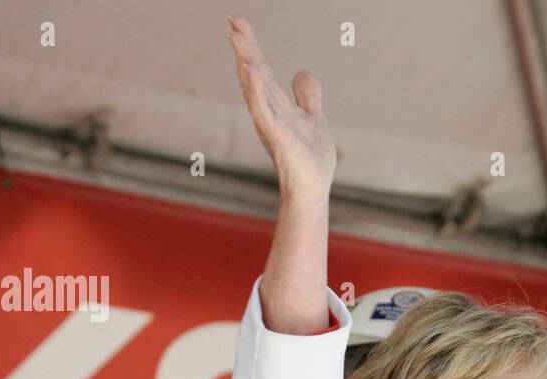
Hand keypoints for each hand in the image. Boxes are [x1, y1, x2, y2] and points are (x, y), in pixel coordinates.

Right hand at [228, 15, 336, 196]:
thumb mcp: (314, 119)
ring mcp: (271, 123)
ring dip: (246, 62)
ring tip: (236, 37)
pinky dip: (255, 89)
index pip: (262, 69)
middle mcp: (269, 110)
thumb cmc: (311, 159)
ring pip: (254, 87)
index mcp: (277, 105)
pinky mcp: (276, 135)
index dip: (252, 46)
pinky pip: (262, 108)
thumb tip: (302, 72)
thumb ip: (307, 97)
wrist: (313, 188)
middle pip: (254, 73)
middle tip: (233, 21)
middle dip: (245, 47)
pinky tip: (249, 69)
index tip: (238, 22)